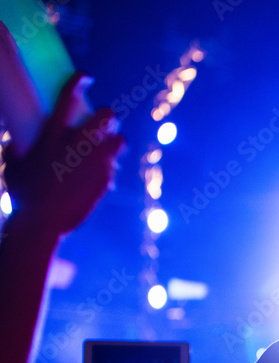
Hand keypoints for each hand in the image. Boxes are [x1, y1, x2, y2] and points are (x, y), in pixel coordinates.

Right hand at [4, 72, 125, 236]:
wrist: (43, 223)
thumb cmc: (22, 194)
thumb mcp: (13, 166)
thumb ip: (16, 149)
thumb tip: (16, 142)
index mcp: (52, 135)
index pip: (67, 99)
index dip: (78, 82)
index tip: (85, 77)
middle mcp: (78, 145)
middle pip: (107, 116)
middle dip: (107, 116)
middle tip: (102, 122)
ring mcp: (96, 163)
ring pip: (120, 141)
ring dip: (115, 141)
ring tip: (106, 148)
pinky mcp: (106, 181)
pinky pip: (114, 168)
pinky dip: (108, 168)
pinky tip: (98, 175)